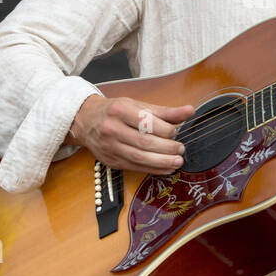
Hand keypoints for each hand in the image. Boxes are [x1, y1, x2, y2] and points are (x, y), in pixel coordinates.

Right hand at [65, 94, 195, 175]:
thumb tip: (189, 111)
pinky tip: (166, 168)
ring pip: (139, 157)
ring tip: (177, 161)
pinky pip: (135, 167)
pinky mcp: (111, 161)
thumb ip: (165, 111)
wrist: (86, 120)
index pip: (146, 122)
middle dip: (166, 148)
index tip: (176, 132)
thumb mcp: (137, 105)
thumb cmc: (115, 111)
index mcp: (120, 110)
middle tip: (180, 149)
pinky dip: (153, 169)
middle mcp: (112, 129)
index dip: (164, 129)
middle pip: (143, 142)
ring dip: (162, 162)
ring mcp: (110, 147)